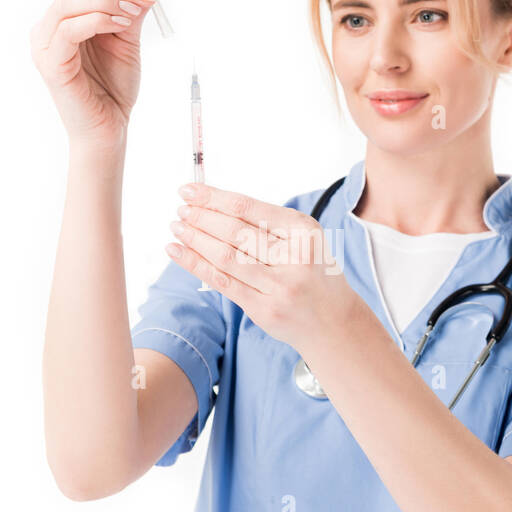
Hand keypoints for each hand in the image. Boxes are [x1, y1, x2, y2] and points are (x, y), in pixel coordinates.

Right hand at [29, 0, 163, 147]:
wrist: (109, 128)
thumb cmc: (114, 87)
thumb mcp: (129, 39)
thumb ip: (136, 8)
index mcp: (66, 18)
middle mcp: (50, 27)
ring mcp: (45, 45)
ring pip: (69, 2)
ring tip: (134, 10)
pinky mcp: (50, 63)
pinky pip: (69, 29)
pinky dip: (97, 19)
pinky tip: (121, 25)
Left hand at [165, 183, 362, 357]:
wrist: (334, 321)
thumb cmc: (313, 274)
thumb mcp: (303, 239)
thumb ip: (266, 225)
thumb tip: (213, 205)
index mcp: (303, 231)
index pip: (249, 208)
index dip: (214, 198)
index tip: (190, 190)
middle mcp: (294, 257)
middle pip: (235, 231)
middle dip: (202, 217)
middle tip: (181, 209)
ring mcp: (279, 286)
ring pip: (226, 257)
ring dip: (195, 239)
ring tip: (177, 228)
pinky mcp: (264, 309)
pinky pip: (222, 282)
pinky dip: (196, 265)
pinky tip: (178, 252)